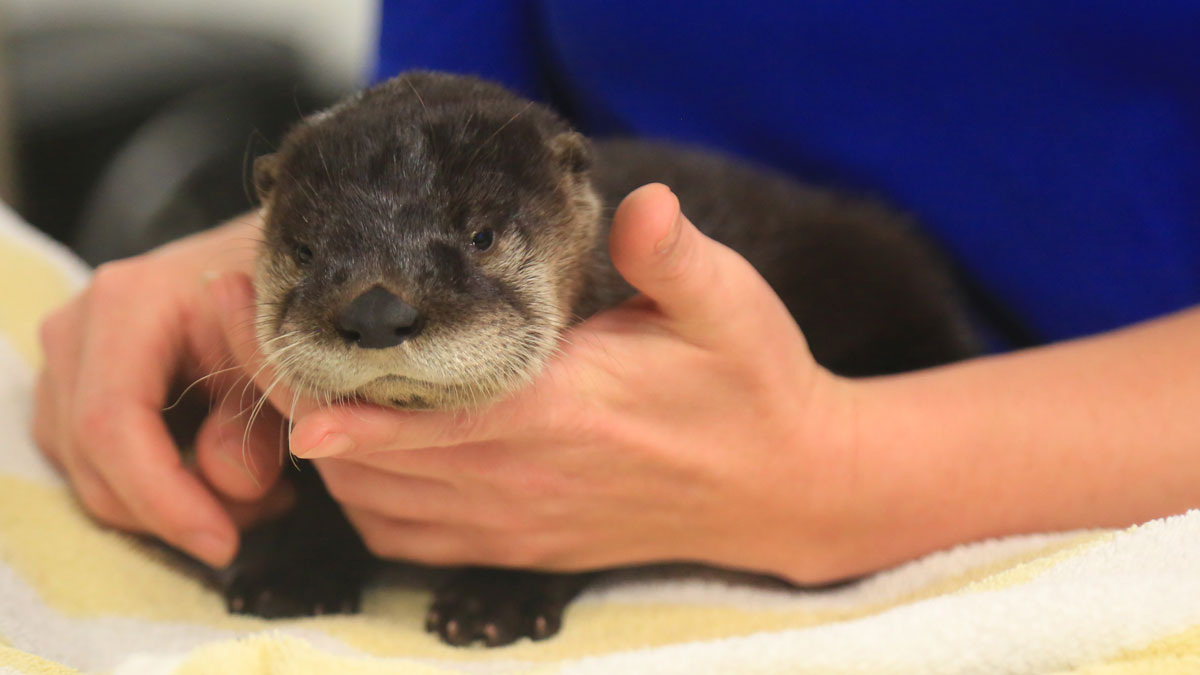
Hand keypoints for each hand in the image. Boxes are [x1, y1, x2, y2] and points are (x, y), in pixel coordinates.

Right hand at [33, 214, 295, 566]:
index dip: (162, 498)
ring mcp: (66, 360)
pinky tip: (225, 480)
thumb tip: (228, 486)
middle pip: (97, 462)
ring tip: (263, 493)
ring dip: (171, 506)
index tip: (222, 544)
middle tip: (268, 512)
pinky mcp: (72, 388)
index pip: (113, 426)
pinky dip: (158, 489)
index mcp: (127, 304)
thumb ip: (259, 420)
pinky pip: (98, 465)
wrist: (261, 261)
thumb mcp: (286, 358)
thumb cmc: (279, 300)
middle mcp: (78, 328)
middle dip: (177, 510)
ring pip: (91, 474)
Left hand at [215, 184, 867, 582]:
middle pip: (373, 462)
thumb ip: (674, 257)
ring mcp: (520, 522)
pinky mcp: (525, 548)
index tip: (260, 339)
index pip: (417, 415)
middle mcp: (526, 478)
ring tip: (298, 393)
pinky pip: (414, 544)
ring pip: (379, 508)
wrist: (785, 487)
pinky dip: (370, 508)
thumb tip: (640, 204)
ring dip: (329, 459)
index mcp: (563, 411)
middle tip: (249, 339)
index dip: (327, 386)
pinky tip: (360, 467)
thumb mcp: (728, 305)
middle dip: (298, 403)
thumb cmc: (751, 387)